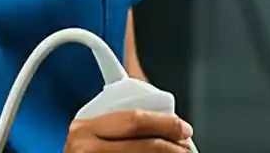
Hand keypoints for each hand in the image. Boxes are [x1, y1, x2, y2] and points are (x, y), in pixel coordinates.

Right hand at [63, 110, 194, 152]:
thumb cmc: (85, 150)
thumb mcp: (93, 133)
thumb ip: (116, 122)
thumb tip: (163, 121)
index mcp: (83, 127)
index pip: (134, 120)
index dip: (165, 123)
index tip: (183, 128)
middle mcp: (82, 147)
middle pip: (143, 145)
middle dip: (172, 146)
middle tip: (187, 148)